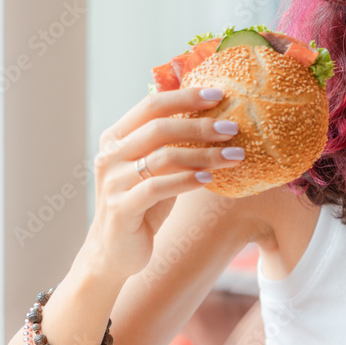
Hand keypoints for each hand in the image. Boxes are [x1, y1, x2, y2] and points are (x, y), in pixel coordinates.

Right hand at [83, 88, 245, 279]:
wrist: (114, 250)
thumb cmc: (143, 202)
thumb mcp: (154, 167)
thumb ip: (171, 142)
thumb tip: (214, 114)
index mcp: (117, 137)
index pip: (151, 105)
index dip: (185, 97)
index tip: (219, 95)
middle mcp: (110, 155)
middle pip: (159, 128)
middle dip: (200, 125)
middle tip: (232, 128)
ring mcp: (113, 182)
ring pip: (163, 158)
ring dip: (204, 155)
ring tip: (235, 155)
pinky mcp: (121, 208)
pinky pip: (158, 188)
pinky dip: (187, 180)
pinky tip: (210, 178)